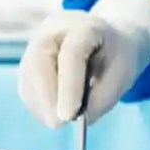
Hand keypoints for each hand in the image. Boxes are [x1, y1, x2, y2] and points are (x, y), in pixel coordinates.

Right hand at [17, 0, 149, 127]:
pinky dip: (37, 103)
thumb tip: (75, 119)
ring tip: (59, 121)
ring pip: (29, 73)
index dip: (68, 85)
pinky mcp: (29, 58)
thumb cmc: (117, 57)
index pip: (71, 53)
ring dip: (41, 102)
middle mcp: (55, 28)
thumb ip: (102, 98)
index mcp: (85, 26)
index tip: (69, 116)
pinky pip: (26, 83)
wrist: (107, 38)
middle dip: (48, 96)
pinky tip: (51, 113)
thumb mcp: (122, 76)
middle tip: (59, 124)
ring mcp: (38, 41)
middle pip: (41, 60)